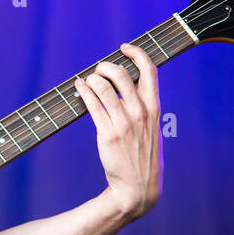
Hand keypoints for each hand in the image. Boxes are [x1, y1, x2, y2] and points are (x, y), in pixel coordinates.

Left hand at [73, 42, 162, 222]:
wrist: (138, 187)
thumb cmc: (143, 156)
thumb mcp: (151, 129)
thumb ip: (143, 107)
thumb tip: (126, 88)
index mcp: (154, 108)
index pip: (150, 71)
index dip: (136, 53)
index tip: (124, 47)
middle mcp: (140, 112)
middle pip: (122, 74)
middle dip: (106, 66)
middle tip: (99, 69)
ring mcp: (124, 123)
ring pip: (104, 87)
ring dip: (92, 78)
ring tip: (87, 80)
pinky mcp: (107, 133)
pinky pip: (92, 104)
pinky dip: (83, 91)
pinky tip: (79, 88)